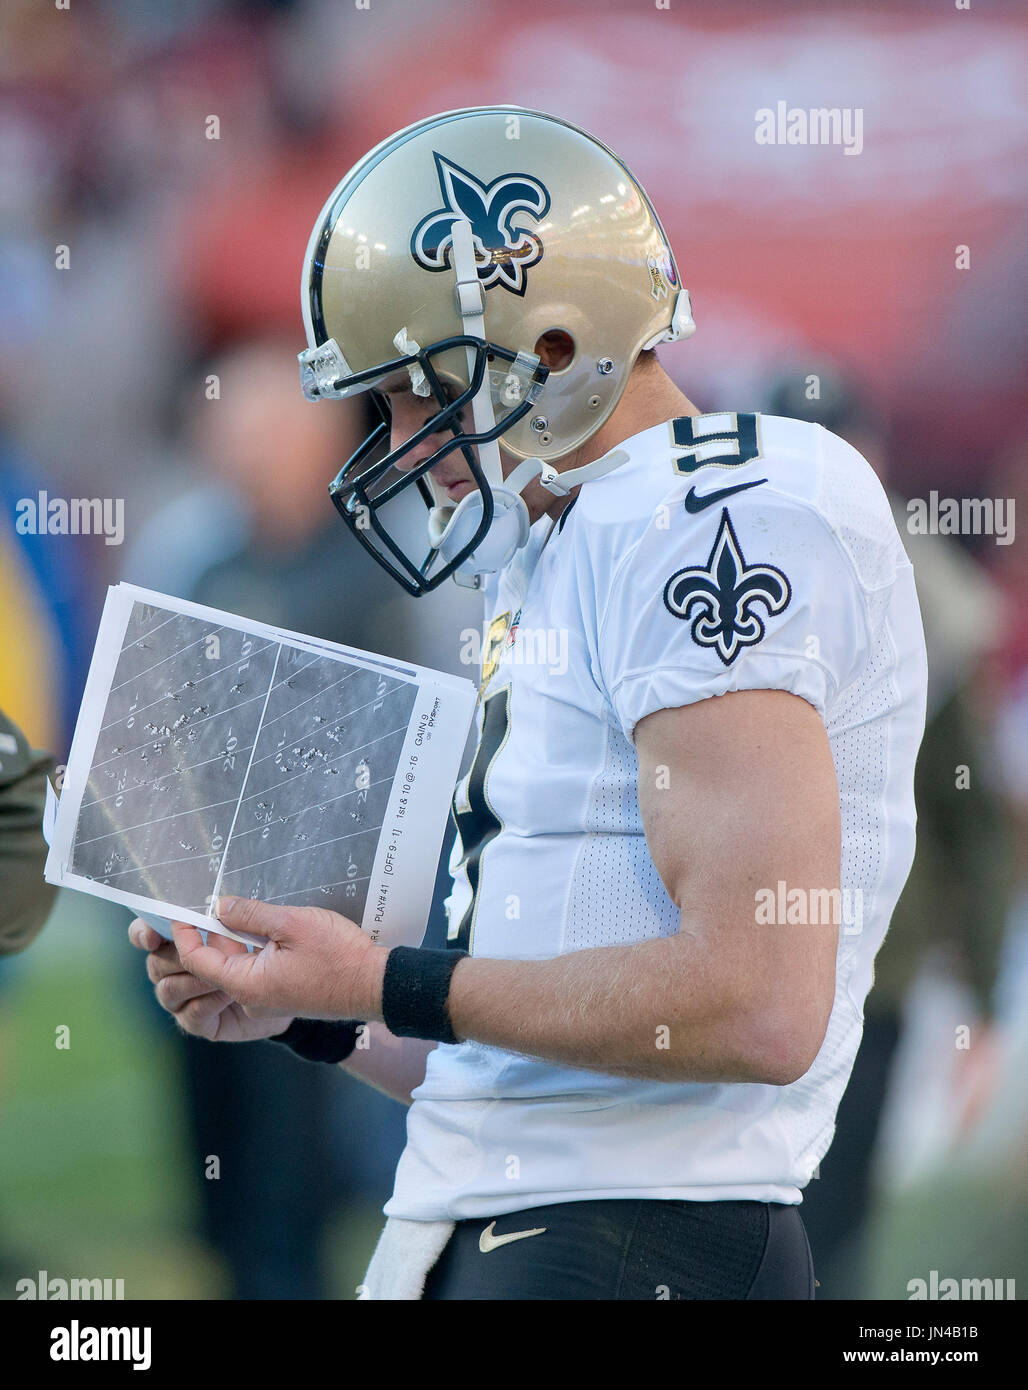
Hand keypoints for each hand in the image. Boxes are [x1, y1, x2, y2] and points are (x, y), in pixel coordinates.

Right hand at [128, 918, 293, 1041]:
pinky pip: (190, 1015)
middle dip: (178, 957)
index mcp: (180, 941)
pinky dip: (206, 1003)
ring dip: (194, 980)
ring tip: (225, 976)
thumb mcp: (259, 928)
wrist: (286, 993)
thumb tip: (220, 907)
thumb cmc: (267, 953)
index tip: (152, 936)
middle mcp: (173, 970)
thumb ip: (239, 916)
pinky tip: (227, 996)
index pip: (145, 934)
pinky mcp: (199, 1022)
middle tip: (206, 951)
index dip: (142, 933)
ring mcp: (183, 999)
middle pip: (155, 963)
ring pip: (168, 990)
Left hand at [168, 896, 386, 1022]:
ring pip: (236, 967)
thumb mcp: (291, 923)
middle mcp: (251, 998)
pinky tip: (265, 932)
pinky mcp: (281, 996)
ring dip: (234, 941)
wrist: (375, 985)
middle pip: (214, 965)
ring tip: (241, 913)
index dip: (185, 935)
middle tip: (213, 904)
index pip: (198, 960)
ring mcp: (266, 1001)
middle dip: (210, 935)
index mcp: (247, 983)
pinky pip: (254, 974)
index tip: (182, 912)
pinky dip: (251, 952)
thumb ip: (250, 915)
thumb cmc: (339, 955)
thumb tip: (219, 906)